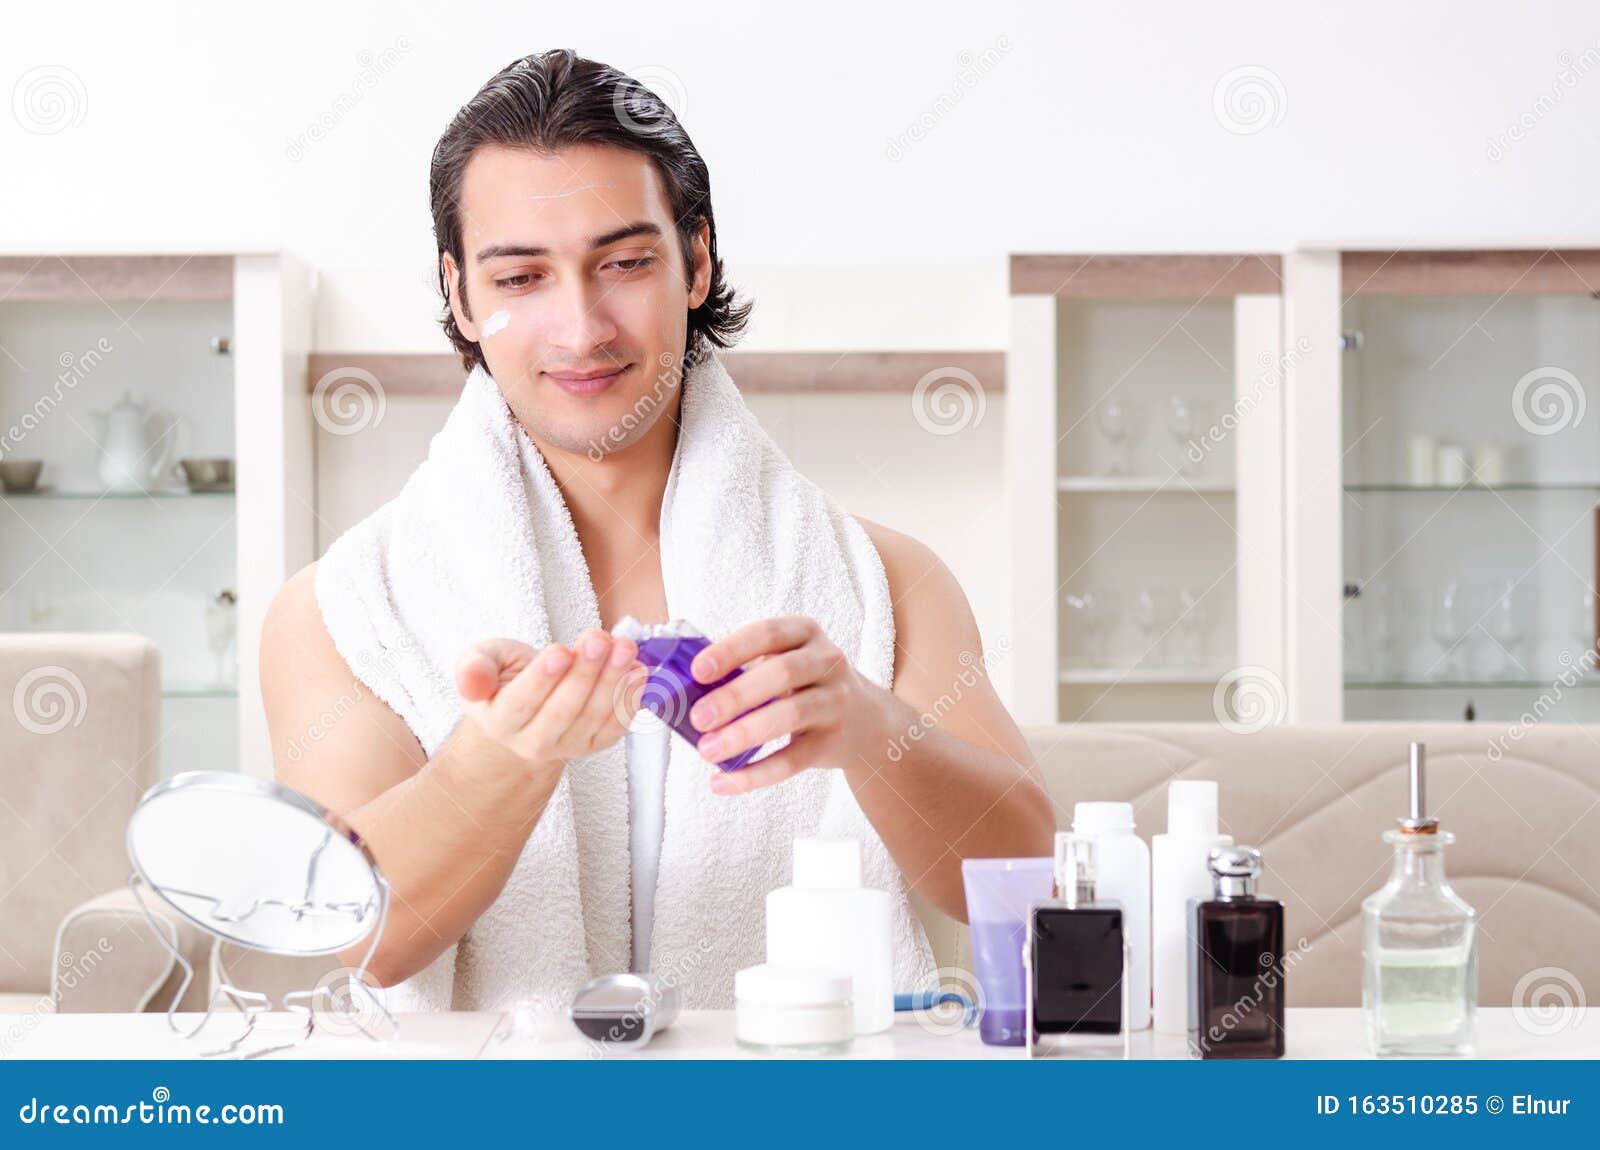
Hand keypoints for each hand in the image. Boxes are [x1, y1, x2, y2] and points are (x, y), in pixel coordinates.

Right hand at [454, 629, 645, 767]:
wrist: (527, 706)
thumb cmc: (504, 678)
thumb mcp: (481, 661)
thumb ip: (474, 667)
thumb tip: (472, 680)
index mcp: (499, 722)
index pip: (521, 704)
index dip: (542, 678)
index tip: (561, 651)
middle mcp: (532, 742)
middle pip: (563, 710)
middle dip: (584, 673)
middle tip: (599, 639)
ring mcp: (567, 745)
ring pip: (593, 717)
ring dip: (613, 680)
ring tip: (624, 647)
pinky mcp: (594, 743)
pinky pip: (615, 726)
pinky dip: (630, 699)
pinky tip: (639, 671)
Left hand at [686, 615, 888, 794]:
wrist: (864, 720)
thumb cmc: (804, 685)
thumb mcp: (784, 660)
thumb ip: (742, 667)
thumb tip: (681, 688)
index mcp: (804, 633)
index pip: (767, 634)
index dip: (732, 650)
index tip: (697, 670)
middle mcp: (826, 661)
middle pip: (781, 674)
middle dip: (735, 696)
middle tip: (697, 717)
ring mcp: (835, 701)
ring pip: (790, 715)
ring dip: (744, 734)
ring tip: (707, 750)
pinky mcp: (833, 742)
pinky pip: (793, 760)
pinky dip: (755, 774)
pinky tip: (723, 782)